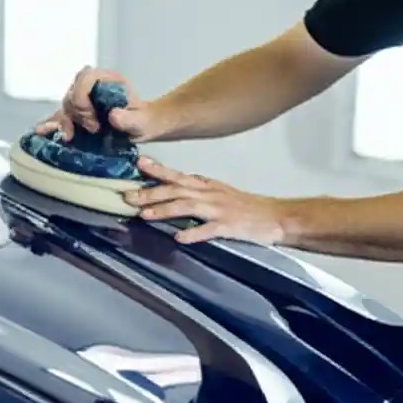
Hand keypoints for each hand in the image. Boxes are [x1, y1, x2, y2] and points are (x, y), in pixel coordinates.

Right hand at [34, 66, 167, 142]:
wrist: (142, 127)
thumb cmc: (144, 121)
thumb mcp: (141, 122)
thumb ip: (129, 119)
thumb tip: (113, 116)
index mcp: (107, 79)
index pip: (85, 77)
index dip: (82, 97)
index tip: (92, 120)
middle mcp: (93, 84)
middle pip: (72, 93)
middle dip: (78, 114)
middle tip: (93, 129)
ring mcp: (84, 97)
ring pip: (65, 104)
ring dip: (67, 121)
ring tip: (73, 136)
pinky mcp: (79, 112)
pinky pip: (61, 114)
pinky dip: (52, 122)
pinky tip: (40, 130)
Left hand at [124, 157, 287, 244]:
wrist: (274, 216)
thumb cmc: (245, 207)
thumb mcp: (218, 193)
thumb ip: (196, 192)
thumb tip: (171, 192)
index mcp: (205, 186)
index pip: (177, 176)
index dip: (157, 170)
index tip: (138, 164)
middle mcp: (209, 194)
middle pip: (175, 191)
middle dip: (150, 193)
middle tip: (127, 196)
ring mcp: (218, 210)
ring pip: (187, 207)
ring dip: (165, 210)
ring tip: (145, 215)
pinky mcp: (228, 226)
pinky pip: (209, 229)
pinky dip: (194, 233)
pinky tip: (180, 238)